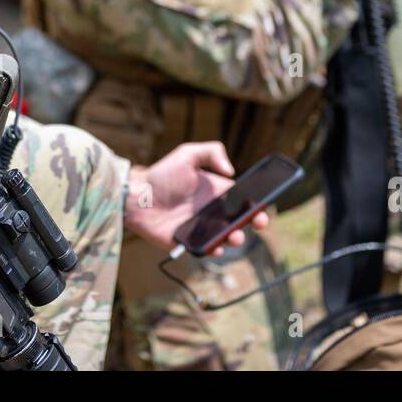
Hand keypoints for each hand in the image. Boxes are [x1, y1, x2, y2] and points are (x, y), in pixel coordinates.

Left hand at [123, 142, 270, 254]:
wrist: (137, 195)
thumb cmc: (162, 174)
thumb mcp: (187, 154)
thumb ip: (211, 152)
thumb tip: (231, 171)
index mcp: (217, 191)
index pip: (243, 198)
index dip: (256, 203)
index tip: (265, 206)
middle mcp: (212, 210)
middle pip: (239, 219)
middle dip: (253, 222)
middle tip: (258, 222)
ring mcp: (202, 227)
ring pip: (225, 236)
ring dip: (235, 237)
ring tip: (235, 235)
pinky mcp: (189, 241)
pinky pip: (205, 248)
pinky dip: (213, 249)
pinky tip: (216, 247)